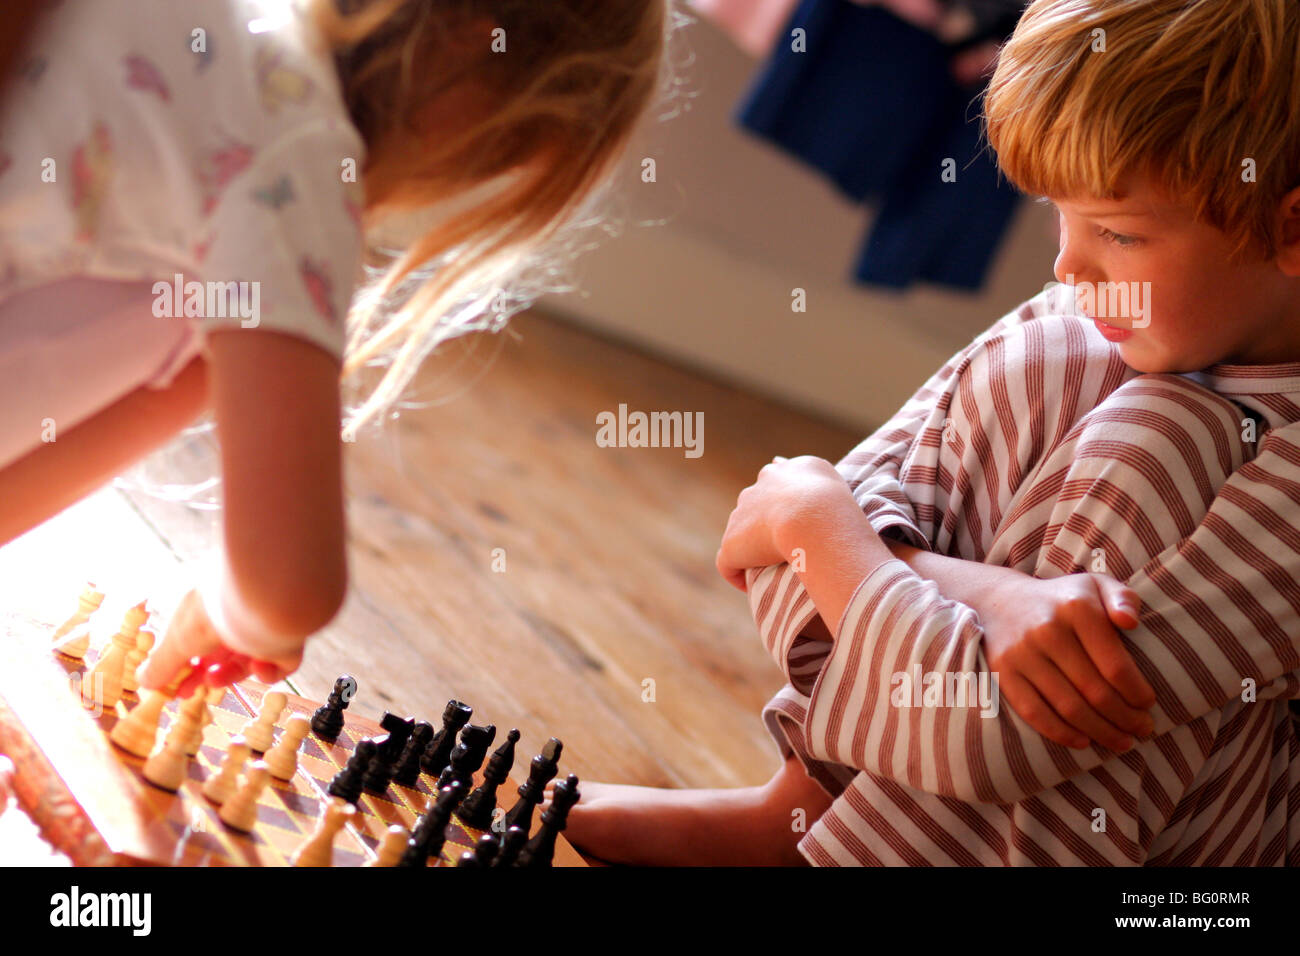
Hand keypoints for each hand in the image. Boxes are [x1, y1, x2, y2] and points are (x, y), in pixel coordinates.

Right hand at [138, 588, 303, 697]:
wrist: (267, 602)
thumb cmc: (215, 613)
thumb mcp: (178, 640)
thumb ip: (162, 664)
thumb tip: (144, 682)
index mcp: (213, 606)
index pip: (198, 638)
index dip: (183, 663)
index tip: (171, 686)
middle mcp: (240, 615)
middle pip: (221, 653)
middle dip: (203, 675)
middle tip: (186, 694)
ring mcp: (267, 626)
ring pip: (247, 661)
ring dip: (229, 675)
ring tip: (213, 680)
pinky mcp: (290, 641)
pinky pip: (280, 665)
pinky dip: (267, 672)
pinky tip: (258, 665)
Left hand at [716, 456, 851, 590]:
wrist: (812, 517)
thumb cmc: (832, 506)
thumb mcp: (833, 483)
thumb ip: (819, 485)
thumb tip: (804, 493)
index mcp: (782, 472)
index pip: (773, 479)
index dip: (778, 500)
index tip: (788, 516)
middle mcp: (758, 487)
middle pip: (754, 504)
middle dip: (763, 523)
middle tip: (784, 548)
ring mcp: (742, 515)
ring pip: (741, 533)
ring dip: (752, 549)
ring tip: (771, 569)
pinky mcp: (732, 544)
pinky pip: (728, 563)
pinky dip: (736, 574)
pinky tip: (749, 586)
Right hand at [978, 571, 1155, 750]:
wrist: (1000, 601)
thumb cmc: (1062, 600)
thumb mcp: (1095, 586)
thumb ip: (1123, 597)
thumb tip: (1131, 622)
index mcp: (1077, 609)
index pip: (1115, 665)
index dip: (1137, 693)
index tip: (1149, 705)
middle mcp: (1047, 630)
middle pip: (1094, 691)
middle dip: (1125, 718)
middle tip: (1142, 730)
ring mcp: (1022, 653)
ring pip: (1068, 707)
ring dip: (1100, 732)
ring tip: (1121, 741)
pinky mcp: (1003, 672)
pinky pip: (1034, 712)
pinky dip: (1061, 733)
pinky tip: (1083, 741)